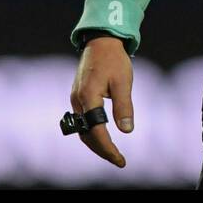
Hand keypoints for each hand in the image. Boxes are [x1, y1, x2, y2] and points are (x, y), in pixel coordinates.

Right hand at [70, 36, 133, 167]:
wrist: (100, 42)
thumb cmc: (114, 60)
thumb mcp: (123, 82)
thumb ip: (124, 106)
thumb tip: (127, 130)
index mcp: (88, 97)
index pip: (96, 131)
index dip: (108, 148)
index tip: (120, 159)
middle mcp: (77, 101)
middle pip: (86, 135)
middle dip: (102, 150)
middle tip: (118, 160)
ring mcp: (75, 99)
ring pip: (83, 130)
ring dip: (96, 144)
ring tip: (112, 153)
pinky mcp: (77, 97)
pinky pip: (82, 121)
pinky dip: (92, 133)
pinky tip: (103, 138)